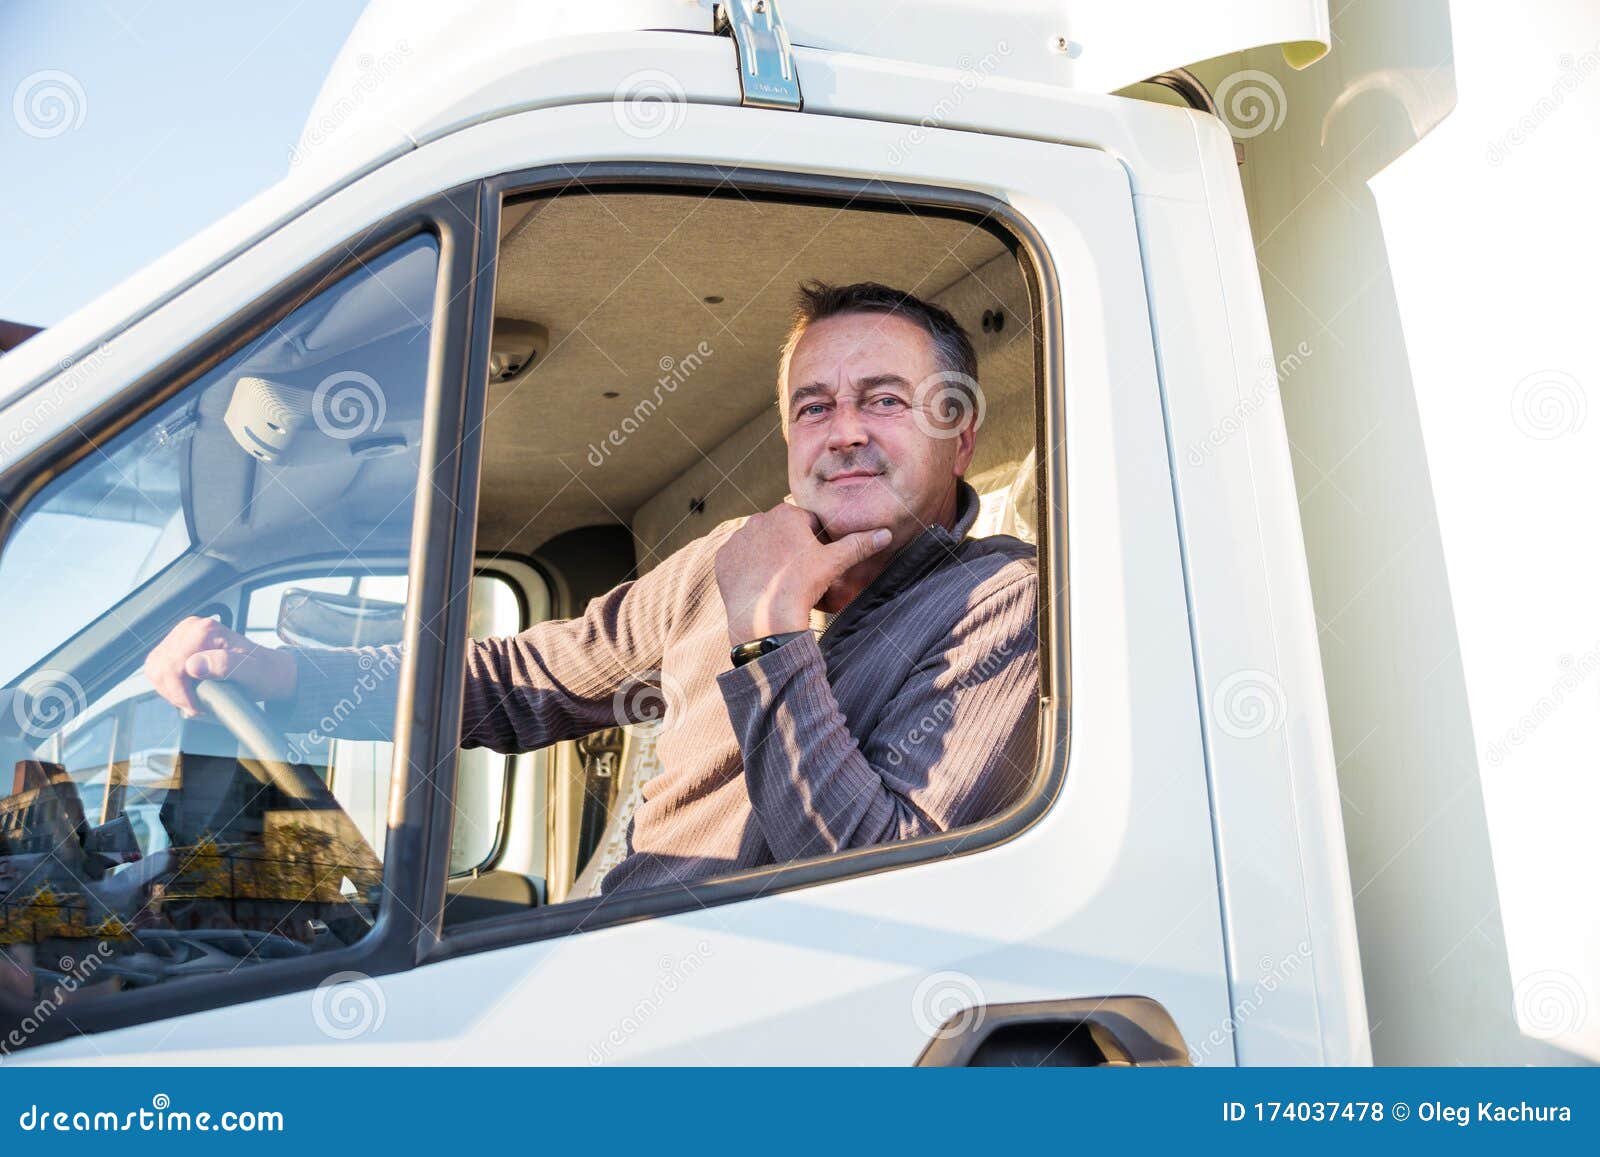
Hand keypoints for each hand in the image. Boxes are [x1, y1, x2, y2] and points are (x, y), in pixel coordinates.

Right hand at [143, 616, 298, 717]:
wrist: (267, 669)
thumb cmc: (262, 672)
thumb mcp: (251, 672)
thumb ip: (224, 666)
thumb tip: (194, 665)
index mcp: (205, 630)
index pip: (172, 666)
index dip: (181, 693)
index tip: (197, 706)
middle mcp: (191, 627)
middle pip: (160, 667)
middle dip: (174, 693)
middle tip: (195, 705)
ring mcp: (182, 635)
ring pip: (155, 668)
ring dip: (170, 690)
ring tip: (192, 699)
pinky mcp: (177, 645)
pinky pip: (157, 668)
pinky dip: (167, 684)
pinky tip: (185, 691)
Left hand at [714, 502, 890, 645]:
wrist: (766, 617)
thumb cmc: (802, 585)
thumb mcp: (835, 563)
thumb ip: (859, 545)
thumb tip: (886, 534)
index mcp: (786, 514)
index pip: (808, 524)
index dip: (817, 544)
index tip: (817, 564)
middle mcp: (757, 519)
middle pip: (782, 533)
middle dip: (791, 549)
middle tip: (799, 575)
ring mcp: (737, 539)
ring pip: (760, 546)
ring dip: (769, 557)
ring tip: (779, 582)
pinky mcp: (722, 558)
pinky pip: (739, 560)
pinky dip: (748, 569)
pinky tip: (759, 585)